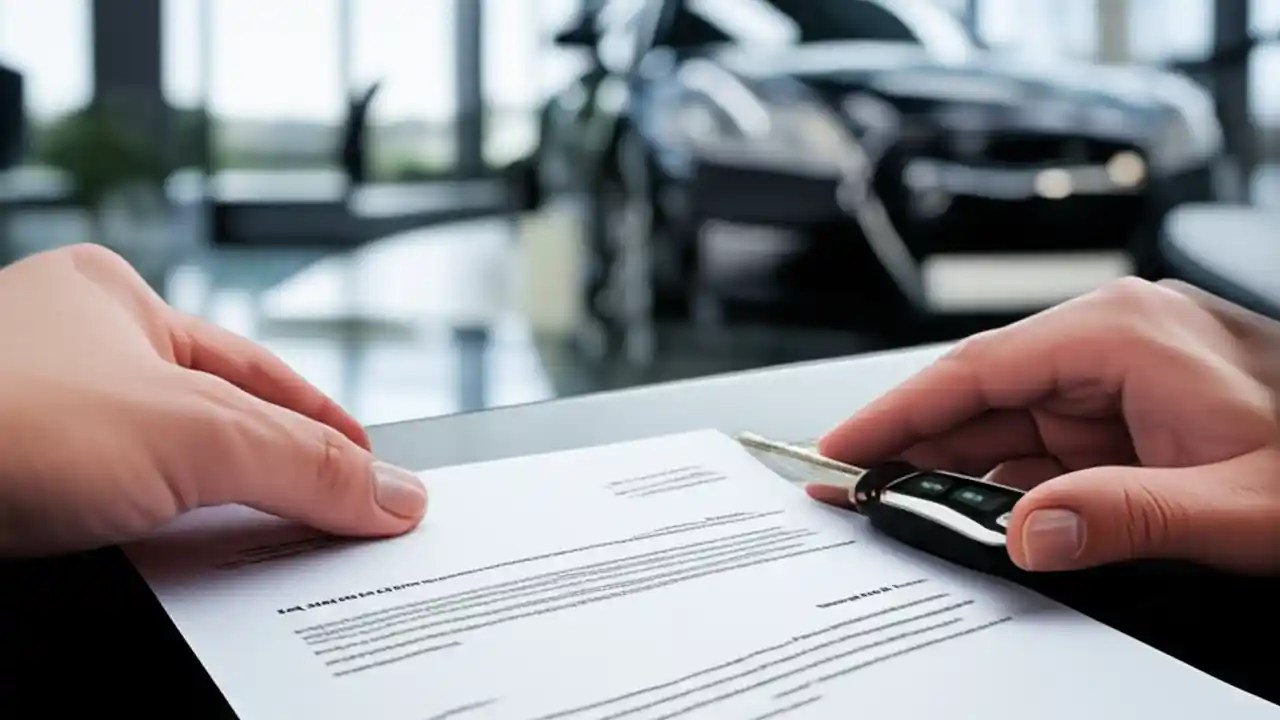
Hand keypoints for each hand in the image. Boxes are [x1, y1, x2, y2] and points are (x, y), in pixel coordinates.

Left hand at [0, 245, 426, 556]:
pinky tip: (206, 574)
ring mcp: (39, 421)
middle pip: (217, 424)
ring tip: (295, 555)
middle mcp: (74, 353)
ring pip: (170, 478)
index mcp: (112, 298)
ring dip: (230, 520)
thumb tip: (397, 496)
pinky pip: (124, 519)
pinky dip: (173, 550)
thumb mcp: (188, 436)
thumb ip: (303, 464)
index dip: (326, 424)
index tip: (379, 477)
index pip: (255, 369)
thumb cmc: (2, 423)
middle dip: (285, 476)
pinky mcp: (17, 488)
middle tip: (351, 523)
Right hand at [811, 277, 1279, 573]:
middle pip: (979, 397)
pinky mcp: (1126, 409)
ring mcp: (1117, 375)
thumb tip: (1026, 535)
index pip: (978, 369)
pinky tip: (972, 514)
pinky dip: (1004, 482)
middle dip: (912, 448)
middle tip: (853, 496)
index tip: (841, 448)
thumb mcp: (1238, 505)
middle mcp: (1110, 342)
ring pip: (1004, 423)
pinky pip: (1042, 445)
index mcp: (1124, 335)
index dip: (897, 412)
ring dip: (955, 471)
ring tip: (898, 513)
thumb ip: (1127, 517)